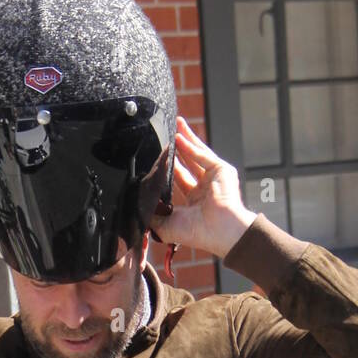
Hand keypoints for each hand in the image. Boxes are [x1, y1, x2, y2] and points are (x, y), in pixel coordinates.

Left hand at [151, 117, 256, 258]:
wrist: (219, 231)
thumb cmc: (199, 232)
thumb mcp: (167, 226)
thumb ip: (152, 217)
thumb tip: (136, 211)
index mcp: (195, 201)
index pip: (180, 179)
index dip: (169, 168)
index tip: (158, 158)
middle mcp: (206, 187)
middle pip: (188, 162)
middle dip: (178, 148)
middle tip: (167, 135)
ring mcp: (214, 177)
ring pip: (196, 153)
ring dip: (186, 138)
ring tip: (175, 125)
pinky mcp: (221, 170)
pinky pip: (202, 155)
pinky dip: (190, 146)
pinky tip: (179, 138)